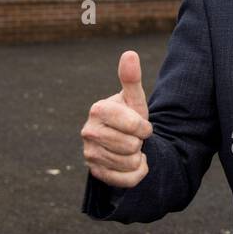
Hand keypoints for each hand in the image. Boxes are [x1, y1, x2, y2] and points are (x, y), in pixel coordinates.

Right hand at [81, 50, 153, 187]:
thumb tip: (130, 54)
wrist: (123, 140)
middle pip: (131, 146)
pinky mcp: (96, 173)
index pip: (133, 125)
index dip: (144, 127)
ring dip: (138, 157)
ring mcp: (89, 154)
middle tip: (133, 138)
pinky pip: (127, 180)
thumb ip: (132, 79)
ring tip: (131, 149)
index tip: (142, 126)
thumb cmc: (129, 116)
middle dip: (140, 143)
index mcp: (97, 110)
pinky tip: (131, 164)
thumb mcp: (134, 99)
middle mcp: (88, 132)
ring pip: (129, 163)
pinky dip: (137, 174)